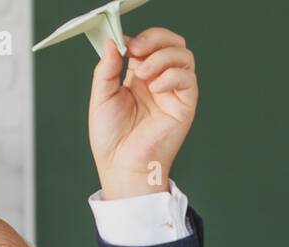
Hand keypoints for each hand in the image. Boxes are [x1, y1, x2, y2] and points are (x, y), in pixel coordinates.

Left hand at [89, 27, 197, 198]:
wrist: (121, 165)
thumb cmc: (111, 139)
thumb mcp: (101, 96)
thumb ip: (107, 68)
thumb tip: (114, 43)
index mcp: (139, 77)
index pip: (150, 44)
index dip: (140, 38)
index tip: (124, 44)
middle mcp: (158, 82)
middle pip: (172, 43)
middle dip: (156, 38)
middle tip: (137, 50)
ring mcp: (173, 93)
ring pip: (183, 55)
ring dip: (162, 57)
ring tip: (143, 74)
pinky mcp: (184, 106)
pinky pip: (188, 79)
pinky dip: (172, 75)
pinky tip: (156, 86)